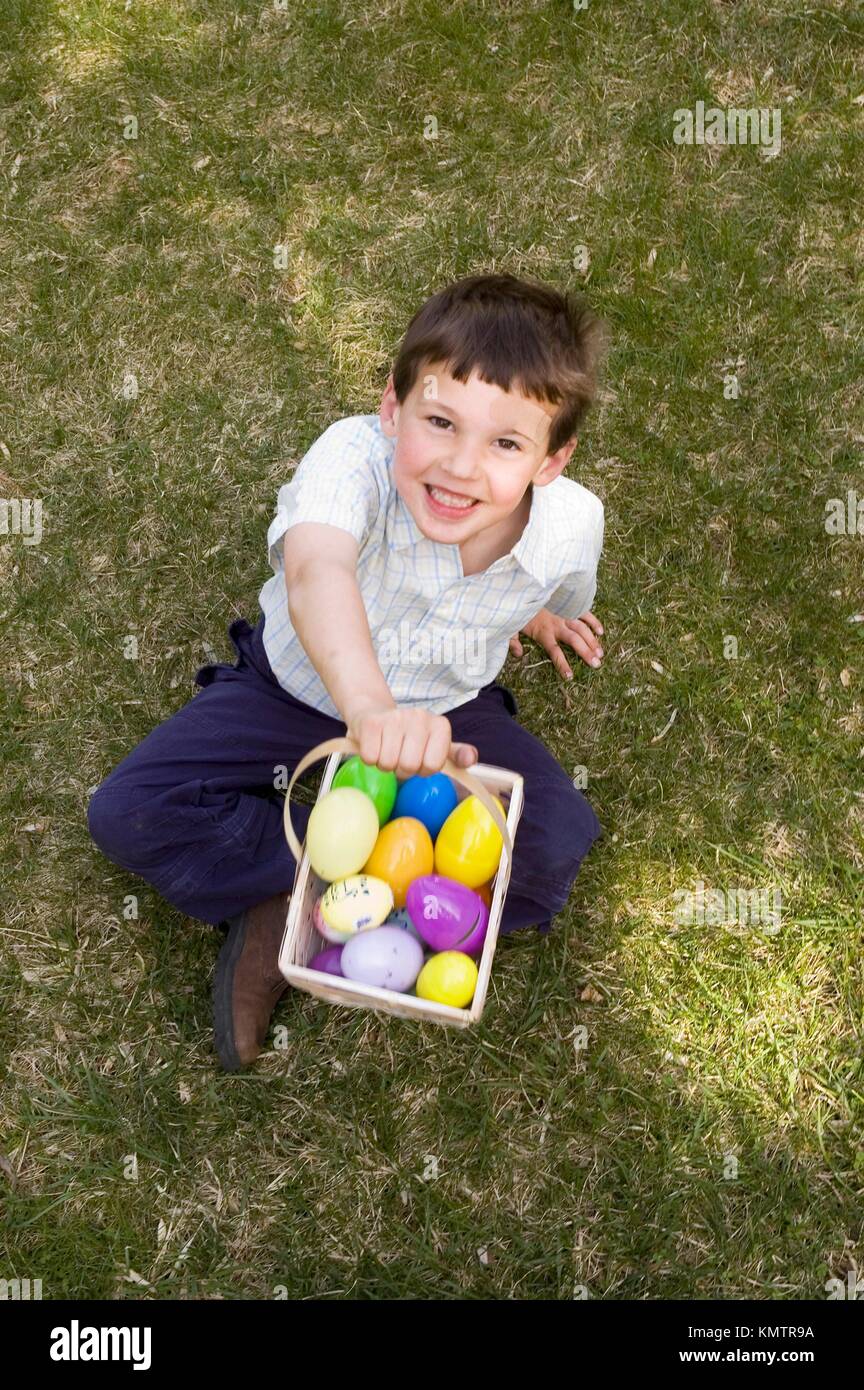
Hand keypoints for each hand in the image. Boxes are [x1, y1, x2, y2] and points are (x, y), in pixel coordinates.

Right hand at [347, 705, 478, 779]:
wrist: (375, 714)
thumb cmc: (408, 737)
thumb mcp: (436, 745)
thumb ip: (456, 755)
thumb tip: (470, 758)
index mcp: (439, 724)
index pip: (432, 766)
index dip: (422, 769)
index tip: (418, 759)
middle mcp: (420, 716)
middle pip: (408, 766)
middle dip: (401, 769)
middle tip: (399, 756)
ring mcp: (395, 717)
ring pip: (388, 764)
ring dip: (385, 764)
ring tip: (387, 749)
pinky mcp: (372, 722)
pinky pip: (370, 758)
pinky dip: (370, 758)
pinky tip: (375, 745)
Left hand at [509, 608, 604, 680]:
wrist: (524, 589)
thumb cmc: (519, 609)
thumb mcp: (511, 627)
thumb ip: (513, 642)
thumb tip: (519, 654)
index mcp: (543, 632)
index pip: (555, 651)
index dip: (562, 664)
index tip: (570, 676)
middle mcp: (556, 624)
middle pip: (574, 640)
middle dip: (586, 653)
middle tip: (596, 665)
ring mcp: (564, 614)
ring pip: (582, 629)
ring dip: (592, 641)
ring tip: (600, 654)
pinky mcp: (568, 606)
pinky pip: (583, 613)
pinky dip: (593, 621)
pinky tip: (601, 632)